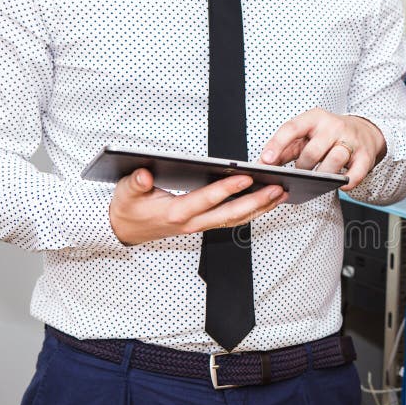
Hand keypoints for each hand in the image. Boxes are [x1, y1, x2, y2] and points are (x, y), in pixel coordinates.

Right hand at [109, 168, 287, 245]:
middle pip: (230, 214)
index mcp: (175, 213)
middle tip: (277, 188)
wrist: (125, 229)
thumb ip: (136, 183)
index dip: (227, 189)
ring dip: (260, 208)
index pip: (206, 200)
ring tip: (280, 193)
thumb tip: (144, 175)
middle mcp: (192, 223)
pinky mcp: (204, 225)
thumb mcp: (126, 192)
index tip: (246, 177)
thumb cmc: (128, 208)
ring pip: (236, 219)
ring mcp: (200, 226)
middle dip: (256, 202)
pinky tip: (265, 200)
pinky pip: (232, 220)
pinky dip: (251, 211)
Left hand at [260, 108, 386, 190]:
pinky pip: (356, 173)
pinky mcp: (365, 156)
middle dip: (303, 167)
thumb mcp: (306, 135)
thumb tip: (263, 165)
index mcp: (314, 118)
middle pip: (312, 151)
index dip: (277, 145)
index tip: (265, 161)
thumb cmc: (329, 136)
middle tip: (301, 174)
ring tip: (320, 179)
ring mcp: (351, 140)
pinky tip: (341, 185)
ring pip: (334, 160)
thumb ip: (285, 149)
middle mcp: (333, 126)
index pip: (292, 128)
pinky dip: (347, 182)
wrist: (364, 131)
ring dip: (323, 174)